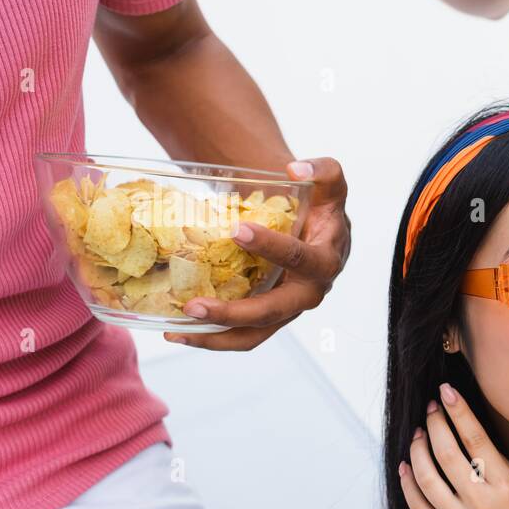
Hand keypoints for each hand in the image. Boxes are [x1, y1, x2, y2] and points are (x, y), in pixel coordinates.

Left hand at [166, 157, 351, 350]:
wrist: (323, 234)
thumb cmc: (322, 210)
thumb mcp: (331, 186)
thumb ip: (324, 172)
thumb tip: (296, 170)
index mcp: (325, 261)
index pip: (300, 258)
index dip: (271, 246)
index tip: (237, 231)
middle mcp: (309, 293)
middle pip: (273, 311)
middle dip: (234, 312)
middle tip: (194, 305)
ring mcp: (288, 310)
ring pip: (254, 334)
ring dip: (216, 336)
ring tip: (177, 330)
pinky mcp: (270, 319)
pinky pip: (242, 336)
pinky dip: (212, 338)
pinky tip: (178, 332)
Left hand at [398, 383, 508, 508]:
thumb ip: (494, 460)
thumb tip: (465, 426)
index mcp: (504, 486)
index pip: (475, 439)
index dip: (458, 412)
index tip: (446, 392)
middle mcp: (480, 503)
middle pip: (447, 453)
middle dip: (435, 424)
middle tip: (430, 409)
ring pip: (427, 476)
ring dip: (418, 449)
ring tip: (419, 434)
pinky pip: (417, 505)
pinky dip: (408, 481)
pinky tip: (407, 465)